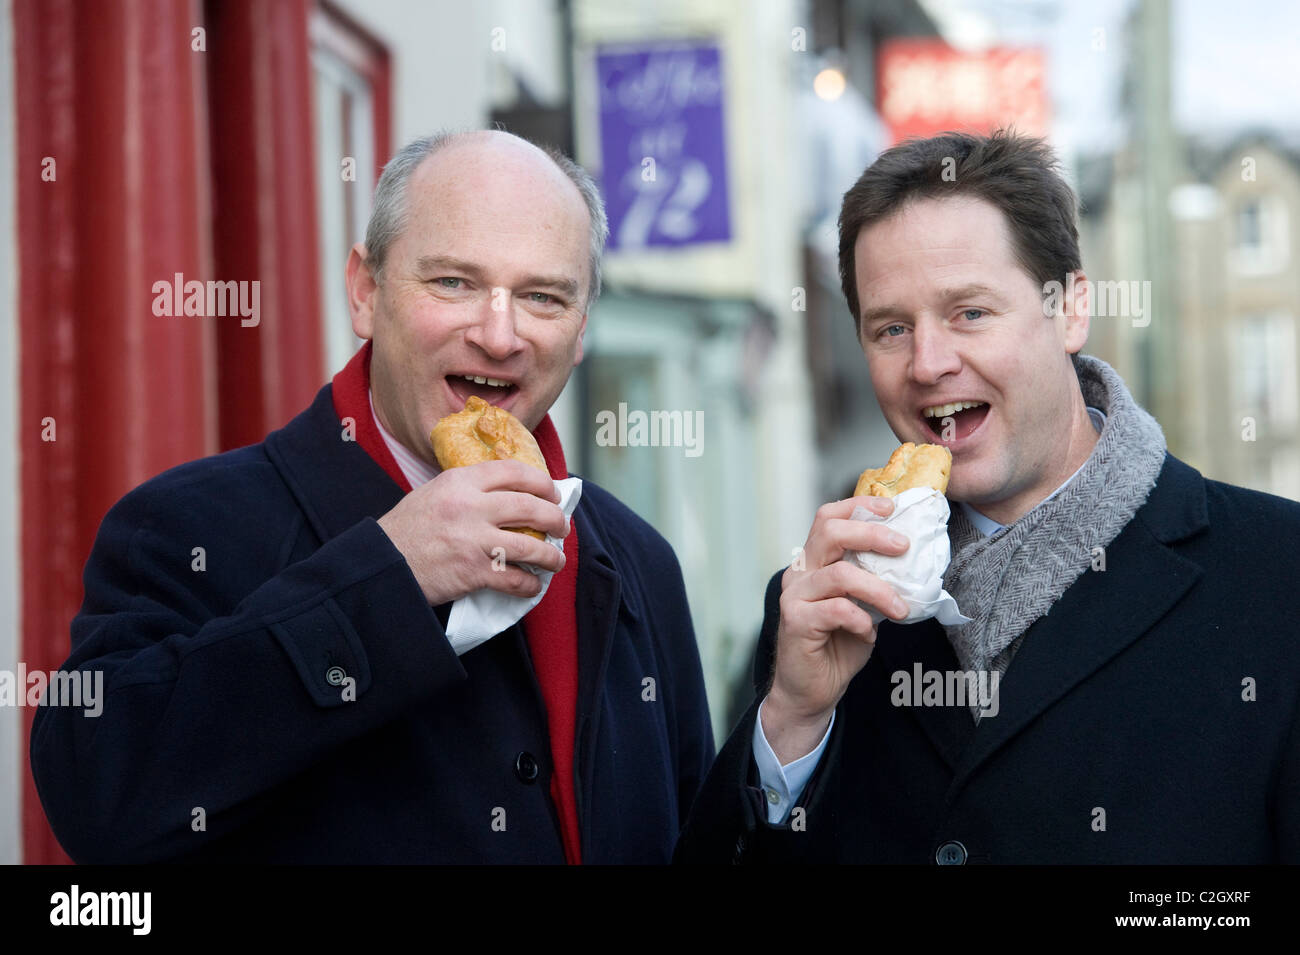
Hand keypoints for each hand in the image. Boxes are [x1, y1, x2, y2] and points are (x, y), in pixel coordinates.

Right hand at [377, 460, 568, 606]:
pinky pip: (515, 578)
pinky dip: (529, 584)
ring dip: (550, 556)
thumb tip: (508, 495)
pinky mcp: (473, 572)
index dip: (541, 482)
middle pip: (530, 506)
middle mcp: (470, 506)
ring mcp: (474, 540)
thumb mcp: (433, 493)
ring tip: (555, 561)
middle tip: (561, 527)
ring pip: (530, 545)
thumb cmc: (406, 530)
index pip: (513, 471)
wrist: (381, 564)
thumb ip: (467, 490)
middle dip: (554, 517)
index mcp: (460, 481)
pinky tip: (531, 585)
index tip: (552, 492)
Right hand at [761, 496, 909, 762]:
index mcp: (814, 562)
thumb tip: (912, 558)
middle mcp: (800, 572)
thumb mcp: (863, 605)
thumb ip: (874, 580)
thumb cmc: (838, 645)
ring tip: (900, 608)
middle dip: (871, 534)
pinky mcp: (795, 621)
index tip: (891, 508)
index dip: (859, 506)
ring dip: (878, 589)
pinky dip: (860, 618)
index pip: (828, 517)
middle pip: (829, 531)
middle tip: (903, 547)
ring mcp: (794, 595)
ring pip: (840, 573)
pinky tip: (869, 632)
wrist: (811, 690)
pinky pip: (836, 609)